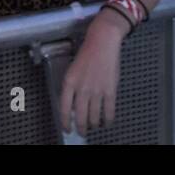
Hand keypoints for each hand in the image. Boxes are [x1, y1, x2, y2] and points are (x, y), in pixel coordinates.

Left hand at [59, 17, 123, 134]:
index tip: (67, 129)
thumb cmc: (86, 53)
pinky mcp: (110, 91)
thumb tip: (74, 105)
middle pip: (80, 116)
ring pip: (94, 117)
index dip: (65, 122)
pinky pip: (109, 112)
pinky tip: (106, 122)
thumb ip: (72, 87)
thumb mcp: (73, 70)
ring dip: (93, 125)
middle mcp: (81, 89)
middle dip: (81, 128)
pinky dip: (107, 120)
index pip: (64, 108)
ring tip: (94, 126)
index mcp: (69, 82)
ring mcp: (96, 91)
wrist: (102, 42)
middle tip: (82, 132)